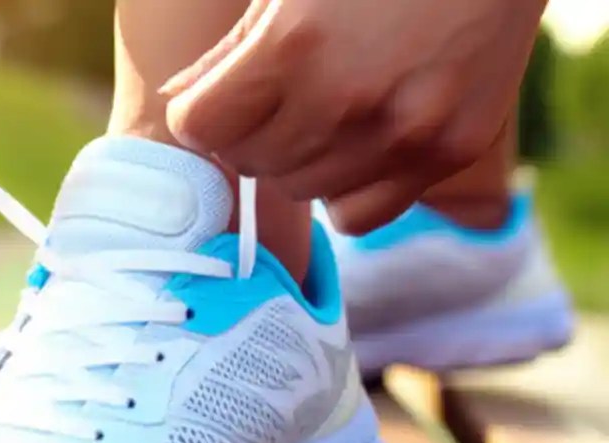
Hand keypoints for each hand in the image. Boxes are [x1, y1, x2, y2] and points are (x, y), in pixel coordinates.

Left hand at [161, 0, 545, 233]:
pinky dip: (347, 190)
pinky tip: (361, 145)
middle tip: (284, 98)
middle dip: (253, 134)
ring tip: (330, 110)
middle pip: (249, 161)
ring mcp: (402, 133)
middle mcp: (345, 99)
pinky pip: (357, 214)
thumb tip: (178, 100)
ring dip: (300, 159)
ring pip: (299, 190)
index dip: (202, 114)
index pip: (200, 127)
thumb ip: (231, 52)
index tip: (222, 100)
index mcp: (295, 45)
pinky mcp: (448, 153)